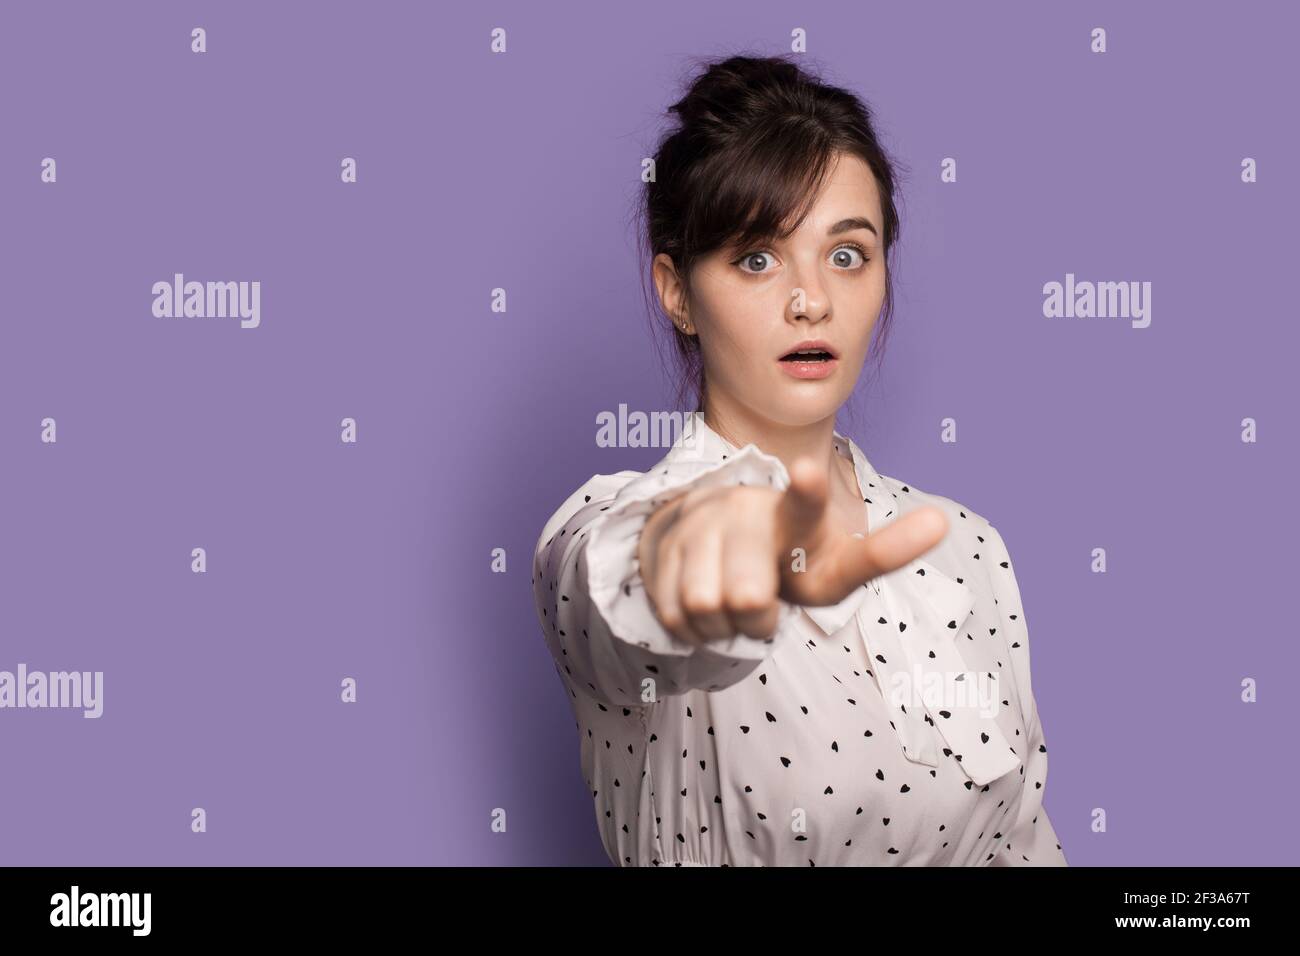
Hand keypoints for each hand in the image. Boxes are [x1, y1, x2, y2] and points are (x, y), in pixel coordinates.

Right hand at [636, 457, 948, 643]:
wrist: (708, 540)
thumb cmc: (787, 559)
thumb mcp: (836, 564)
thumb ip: (881, 551)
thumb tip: (942, 519)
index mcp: (797, 515)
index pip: (805, 505)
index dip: (807, 492)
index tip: (808, 469)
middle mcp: (744, 511)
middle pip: (748, 596)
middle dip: (756, 618)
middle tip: (761, 602)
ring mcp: (698, 525)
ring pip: (706, 607)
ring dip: (723, 624)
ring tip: (731, 602)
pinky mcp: (661, 546)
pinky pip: (675, 614)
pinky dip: (693, 626)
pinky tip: (702, 602)